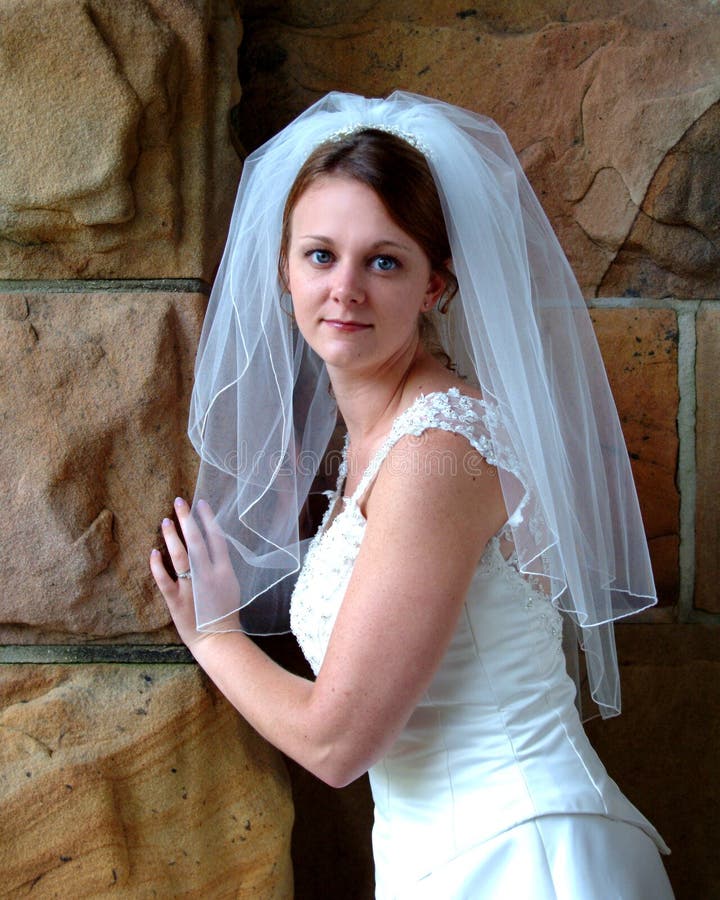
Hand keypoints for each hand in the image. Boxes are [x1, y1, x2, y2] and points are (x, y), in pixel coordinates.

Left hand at [150, 497, 240, 652]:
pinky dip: (157, 565)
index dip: (208, 519)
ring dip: (172, 536)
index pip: (216, 538)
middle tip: (179, 502)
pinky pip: (164, 580)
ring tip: (165, 521)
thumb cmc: (224, 612)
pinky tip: (153, 552)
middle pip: (197, 541)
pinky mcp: (177, 601)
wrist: (218, 639)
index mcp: (224, 571)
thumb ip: (222, 565)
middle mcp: (208, 576)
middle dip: (188, 519)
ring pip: (180, 556)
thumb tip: (215, 544)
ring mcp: (192, 588)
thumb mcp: (231, 585)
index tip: (201, 503)